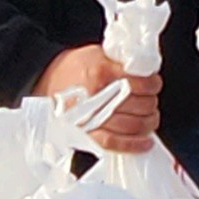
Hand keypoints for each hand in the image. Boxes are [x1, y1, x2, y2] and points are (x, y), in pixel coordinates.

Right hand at [30, 43, 160, 152]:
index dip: (154, 85)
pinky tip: (146, 142)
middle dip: (151, 104)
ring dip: (148, 123)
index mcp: (103, 72)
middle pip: (140, 105)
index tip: (154, 85)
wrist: (43, 81)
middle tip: (151, 101)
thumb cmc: (71, 67)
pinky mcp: (86, 134)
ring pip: (132, 125)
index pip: (142, 82)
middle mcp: (99, 96)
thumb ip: (121, 62)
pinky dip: (134, 144)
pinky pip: (115, 143)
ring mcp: (92, 117)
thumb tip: (146, 70)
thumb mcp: (98, 53)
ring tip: (151, 119)